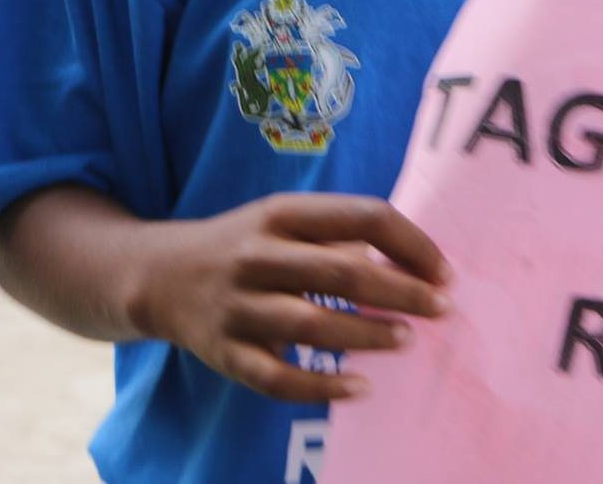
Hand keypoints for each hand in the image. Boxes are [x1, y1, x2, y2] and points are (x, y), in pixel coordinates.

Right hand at [130, 194, 451, 402]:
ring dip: (367, 335)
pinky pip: (276, 378)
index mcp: (281, 213)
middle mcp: (258, 255)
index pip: (362, 217)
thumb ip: (340, 235)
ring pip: (312, 325)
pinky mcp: (225, 352)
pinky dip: (321, 387)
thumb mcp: (283, 221)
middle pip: (343, 273)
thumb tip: (413, 263)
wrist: (158, 275)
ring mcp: (238, 306)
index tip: (444, 271)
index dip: (411, 243)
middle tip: (442, 309)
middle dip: (401, 292)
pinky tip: (360, 389)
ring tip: (407, 340)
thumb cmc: (244, 245)